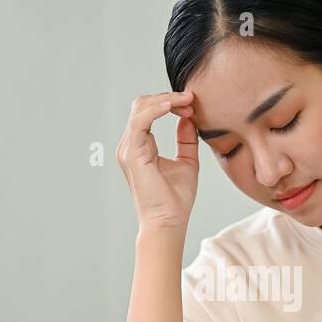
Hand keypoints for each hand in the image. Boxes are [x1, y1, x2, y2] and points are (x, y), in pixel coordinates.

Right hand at [115, 90, 198, 231]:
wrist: (169, 222)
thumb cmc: (176, 199)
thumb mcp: (187, 162)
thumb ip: (186, 140)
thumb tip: (188, 118)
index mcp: (140, 146)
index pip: (149, 111)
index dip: (170, 103)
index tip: (192, 105)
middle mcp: (130, 145)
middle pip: (143, 104)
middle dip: (169, 98)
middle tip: (192, 101)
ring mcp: (128, 149)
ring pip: (141, 108)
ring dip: (166, 100)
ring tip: (187, 102)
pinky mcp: (133, 154)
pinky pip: (141, 121)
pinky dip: (157, 109)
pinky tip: (173, 106)